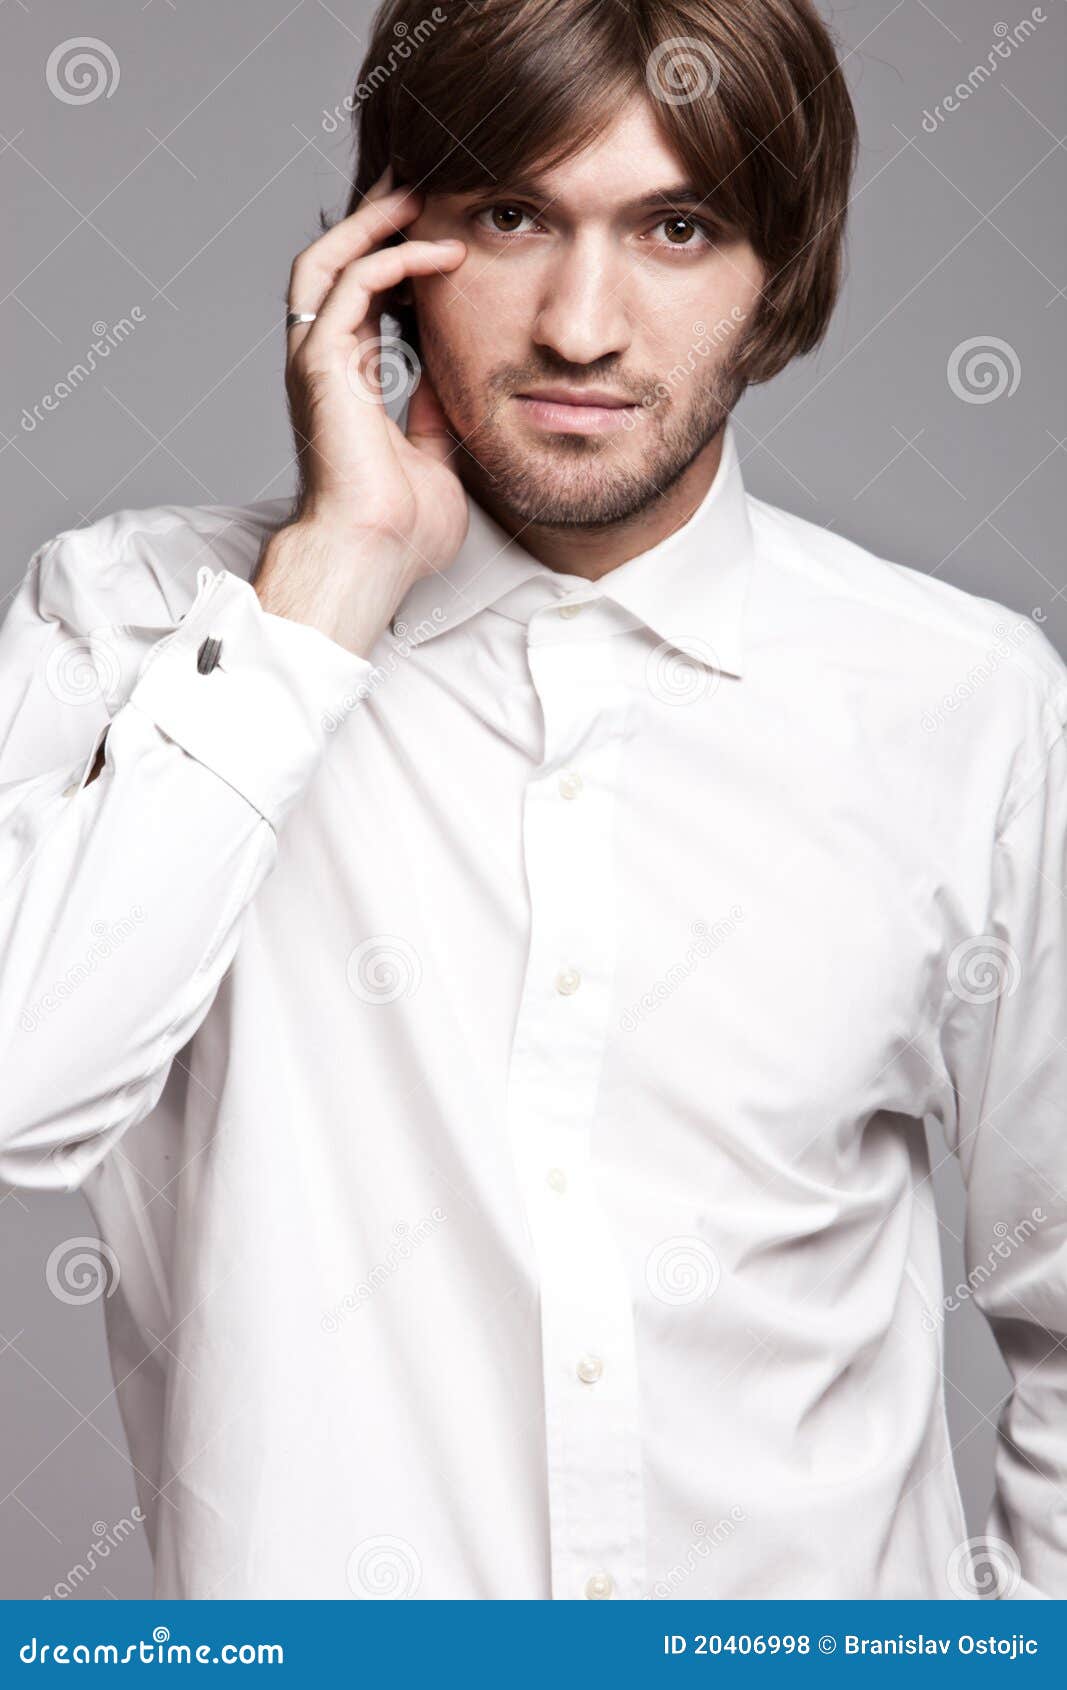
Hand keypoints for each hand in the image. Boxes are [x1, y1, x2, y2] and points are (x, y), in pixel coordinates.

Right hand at [253, 169, 468, 655]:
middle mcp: (322, 367)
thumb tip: (450, 380)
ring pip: (331, 262)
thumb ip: (434, 414)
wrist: (372, 560)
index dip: (394, 261)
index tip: (438, 233)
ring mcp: (316, 363)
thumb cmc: (399, 532)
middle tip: (418, 185)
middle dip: (372, 220)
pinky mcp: (323, 365)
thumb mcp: (435, 459)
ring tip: (419, 192)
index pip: (360, 302)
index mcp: (346, 386)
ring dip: (374, 221)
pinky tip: (440, 250)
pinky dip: (394, 258)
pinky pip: (354, 286)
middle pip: (334, 266)